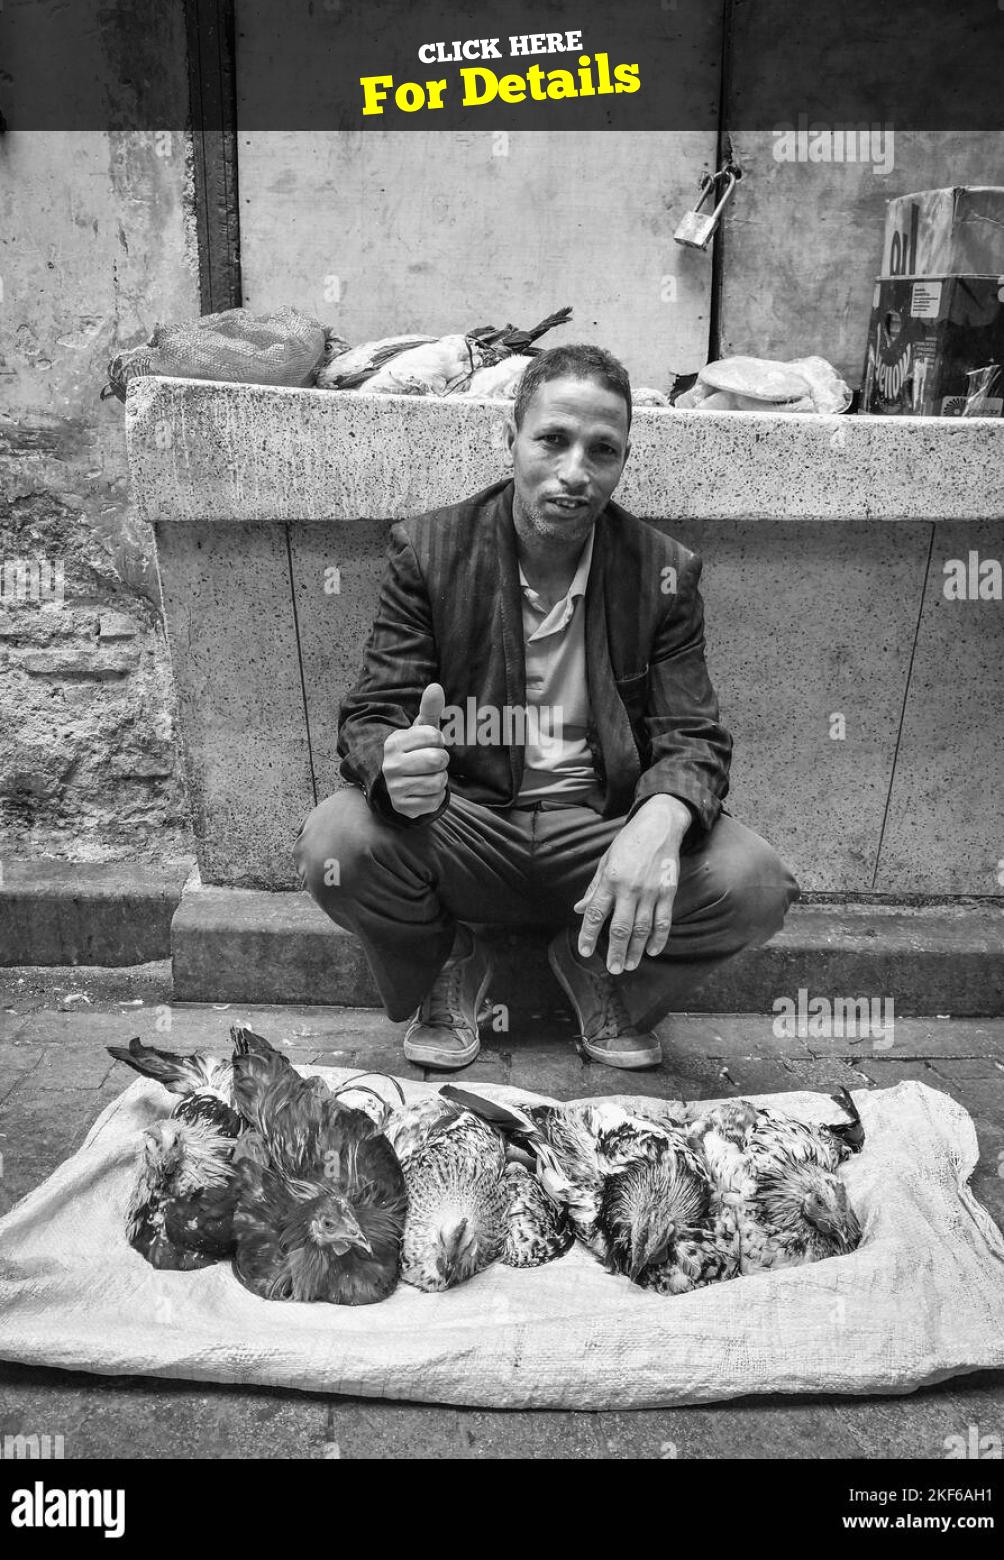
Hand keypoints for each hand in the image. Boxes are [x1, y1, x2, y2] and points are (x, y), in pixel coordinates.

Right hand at [381, 683, 448, 818]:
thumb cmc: (414, 751)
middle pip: (437, 760)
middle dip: (442, 760)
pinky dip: (436, 796)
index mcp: (394, 743)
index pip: (434, 736)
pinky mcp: (403, 807)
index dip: (439, 740)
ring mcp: (395, 788)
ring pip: (438, 782)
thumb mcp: (420, 729)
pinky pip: (434, 801)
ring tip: (428, 775)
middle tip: (433, 761)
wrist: (394, 783)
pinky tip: (425, 791)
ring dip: (440, 779)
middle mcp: (391, 766)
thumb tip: (436, 686)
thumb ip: (430, 709)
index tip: (430, 744)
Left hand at [574, 795, 689, 973]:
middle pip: (620, 927)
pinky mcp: (668, 891)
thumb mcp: (606, 862)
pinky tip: (653, 951)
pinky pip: (663, 920)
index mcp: (610, 880)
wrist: (659, 826)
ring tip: (629, 965)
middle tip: (613, 969)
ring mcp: (650, 891)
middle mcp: (629, 888)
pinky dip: (659, 938)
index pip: (594, 913)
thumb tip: (579, 909)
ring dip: (635, 950)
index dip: (588, 935)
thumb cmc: (628, 844)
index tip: (585, 952)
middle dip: (615, 951)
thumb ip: (594, 888)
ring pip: (642, 929)